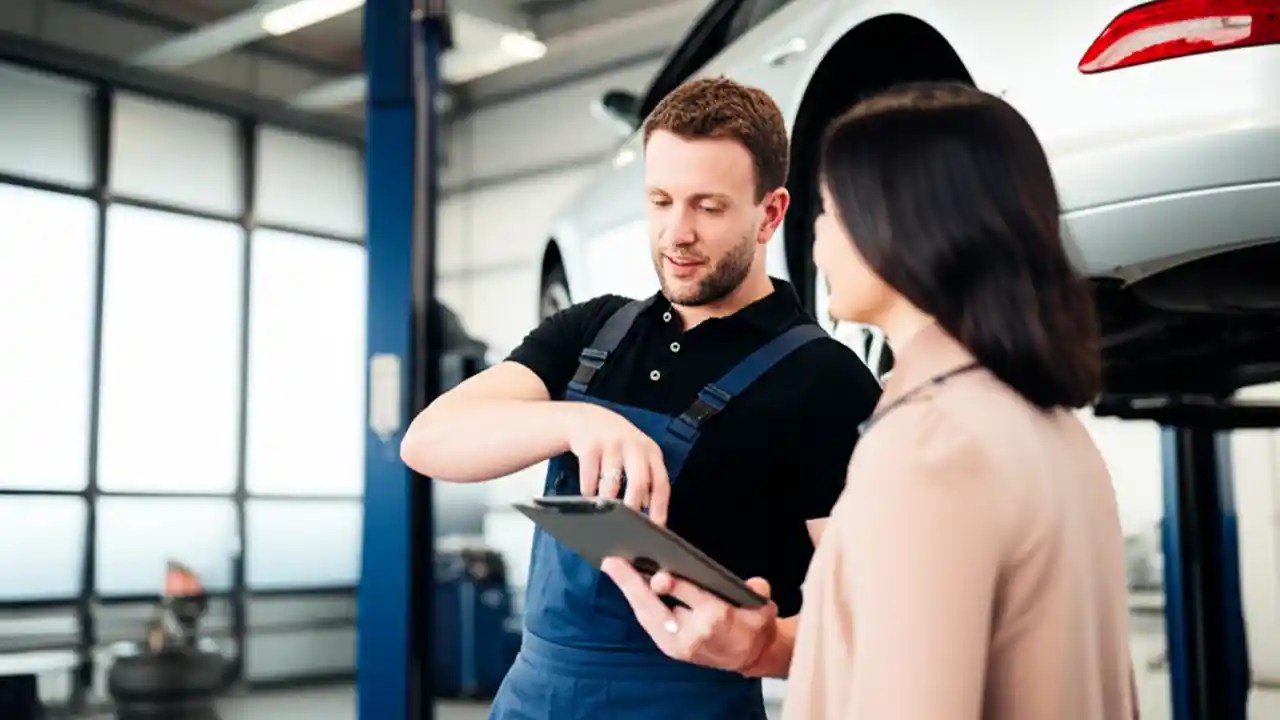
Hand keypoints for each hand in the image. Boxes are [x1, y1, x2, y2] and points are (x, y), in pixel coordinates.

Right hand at [565, 404, 670, 524]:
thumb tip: (651, 514)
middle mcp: (634, 446)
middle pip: (638, 481)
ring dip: (607, 501)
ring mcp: (611, 444)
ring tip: (603, 510)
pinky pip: (589, 478)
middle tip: (627, 527)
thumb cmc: (617, 444)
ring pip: (611, 483)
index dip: (660, 508)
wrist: (587, 418)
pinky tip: (588, 493)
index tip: (655, 528)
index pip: (661, 483)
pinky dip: (588, 491)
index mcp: (650, 452)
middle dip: (633, 506)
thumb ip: (646, 481)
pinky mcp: (589, 445)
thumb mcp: (636, 456)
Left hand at [600, 557, 777, 674]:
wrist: (752, 656)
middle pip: (657, 609)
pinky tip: (626, 583)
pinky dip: (637, 602)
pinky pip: (648, 622)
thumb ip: (758, 591)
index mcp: (718, 620)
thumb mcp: (761, 604)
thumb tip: (754, 585)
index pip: (693, 599)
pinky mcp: (669, 648)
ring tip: (613, 567)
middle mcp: (693, 636)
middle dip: (632, 586)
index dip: (676, 587)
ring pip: (648, 616)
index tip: (659, 575)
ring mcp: (677, 646)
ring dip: (628, 592)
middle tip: (612, 563)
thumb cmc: (754, 623)